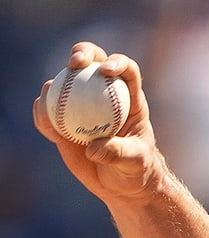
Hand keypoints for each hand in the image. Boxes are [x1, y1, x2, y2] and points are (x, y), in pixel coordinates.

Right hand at [34, 42, 165, 203]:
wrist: (121, 184)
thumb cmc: (136, 169)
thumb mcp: (134, 162)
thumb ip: (118, 152)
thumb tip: (93, 147)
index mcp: (129, 99)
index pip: (126, 71)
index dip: (117, 63)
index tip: (106, 71)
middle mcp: (104, 95)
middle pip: (93, 63)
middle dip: (83, 53)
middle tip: (75, 63)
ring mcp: (81, 105)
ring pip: (64, 84)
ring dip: (54, 83)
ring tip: (49, 92)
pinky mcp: (63, 122)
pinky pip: (48, 113)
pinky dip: (43, 113)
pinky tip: (43, 117)